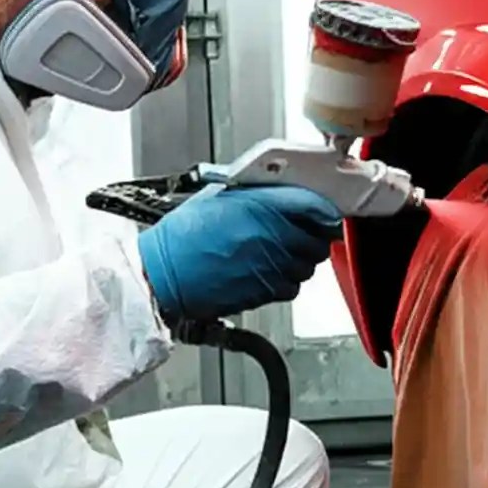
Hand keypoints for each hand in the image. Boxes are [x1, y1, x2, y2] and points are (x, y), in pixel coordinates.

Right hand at [137, 186, 342, 322]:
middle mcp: (270, 237)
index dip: (324, 210)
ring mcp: (269, 267)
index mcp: (259, 207)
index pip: (313, 206)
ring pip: (308, 266)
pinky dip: (288, 281)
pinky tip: (272, 273)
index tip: (325, 212)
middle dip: (315, 236)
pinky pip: (292, 287)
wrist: (162, 276)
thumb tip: (278, 195)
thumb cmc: (181, 239)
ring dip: (302, 260)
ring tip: (284, 254)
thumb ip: (253, 195)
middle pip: (317, 239)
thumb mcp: (216, 198)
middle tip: (305, 234)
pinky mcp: (264, 292)